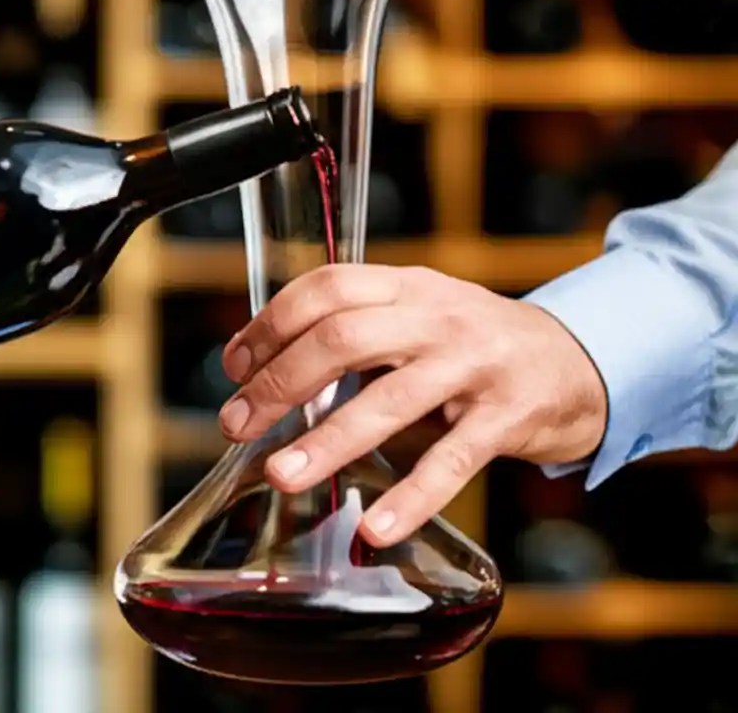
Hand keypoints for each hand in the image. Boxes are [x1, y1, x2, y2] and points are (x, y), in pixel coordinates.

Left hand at [217, 264, 607, 547]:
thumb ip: (353, 334)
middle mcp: (438, 317)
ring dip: (328, 440)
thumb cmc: (474, 346)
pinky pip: (453, 460)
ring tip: (281, 473)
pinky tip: (374, 526)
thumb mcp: (417, 317)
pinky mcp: (509, 416)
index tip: (234, 367)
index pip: (326, 288)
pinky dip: (411, 497)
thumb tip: (260, 374)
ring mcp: (475, 365)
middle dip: (280, 383)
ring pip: (390, 399)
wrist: (580, 362)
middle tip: (236, 424)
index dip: (271, 325)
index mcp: (407, 288)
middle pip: (344, 338)